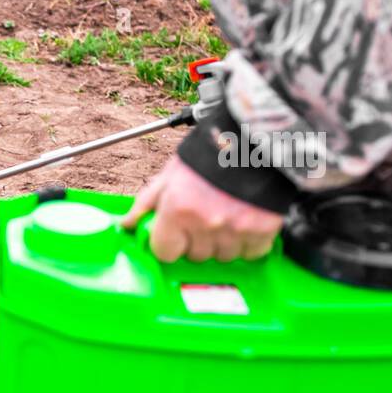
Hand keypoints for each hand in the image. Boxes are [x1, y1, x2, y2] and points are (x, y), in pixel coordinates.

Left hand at [120, 154, 283, 262]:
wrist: (257, 135)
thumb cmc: (211, 151)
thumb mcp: (171, 173)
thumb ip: (147, 201)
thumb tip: (128, 223)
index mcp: (178, 210)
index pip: (164, 252)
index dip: (168, 244)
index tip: (173, 236)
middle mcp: (206, 223)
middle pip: (195, 256)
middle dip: (196, 240)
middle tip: (204, 216)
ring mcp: (236, 230)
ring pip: (223, 256)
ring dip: (222, 242)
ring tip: (226, 214)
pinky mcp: (263, 231)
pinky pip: (251, 253)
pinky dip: (249, 242)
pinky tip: (246, 220)